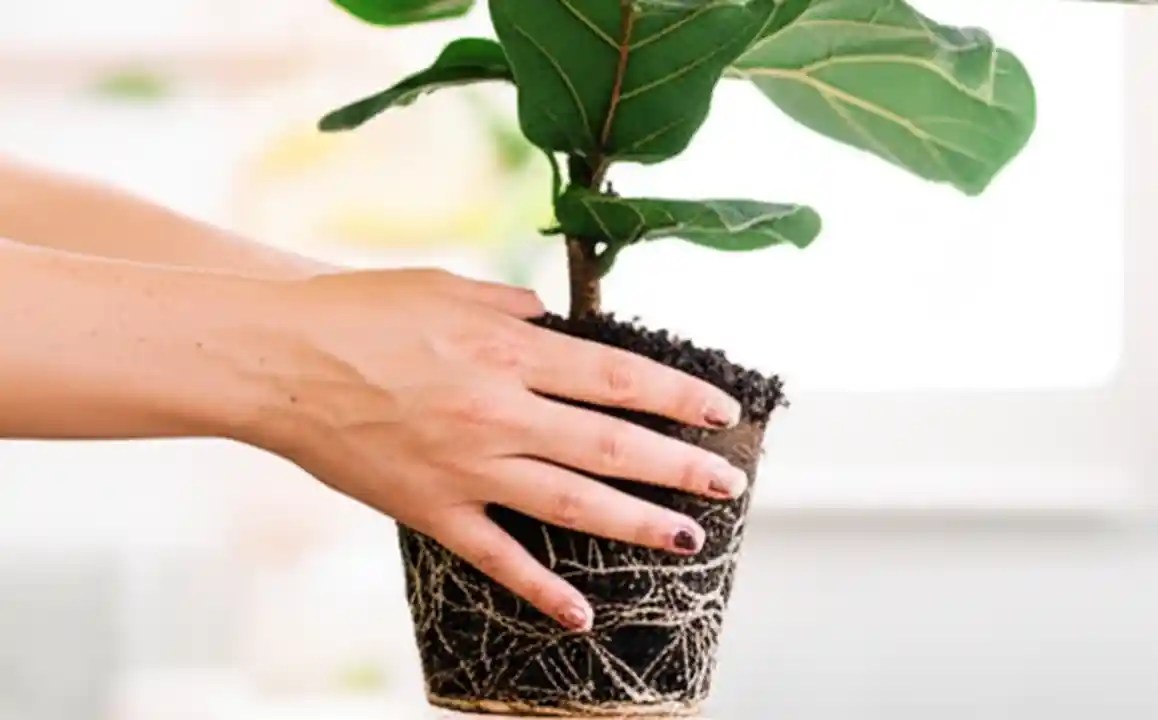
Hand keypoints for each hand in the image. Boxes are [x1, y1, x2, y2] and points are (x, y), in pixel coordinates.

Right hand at [248, 269, 744, 630]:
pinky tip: (580, 615)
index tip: (722, 412)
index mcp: (509, 349)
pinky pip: (496, 557)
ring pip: (572, 504)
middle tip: (730, 484)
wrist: (278, 359)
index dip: (679, 397)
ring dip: (637, 525)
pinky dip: (540, 591)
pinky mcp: (430, 509)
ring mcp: (467, 467)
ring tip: (688, 540)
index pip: (618, 377)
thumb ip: (513, 308)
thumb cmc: (362, 311)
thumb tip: (560, 323)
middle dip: (680, 467)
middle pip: (612, 445)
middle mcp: (500, 412)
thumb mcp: (449, 286)